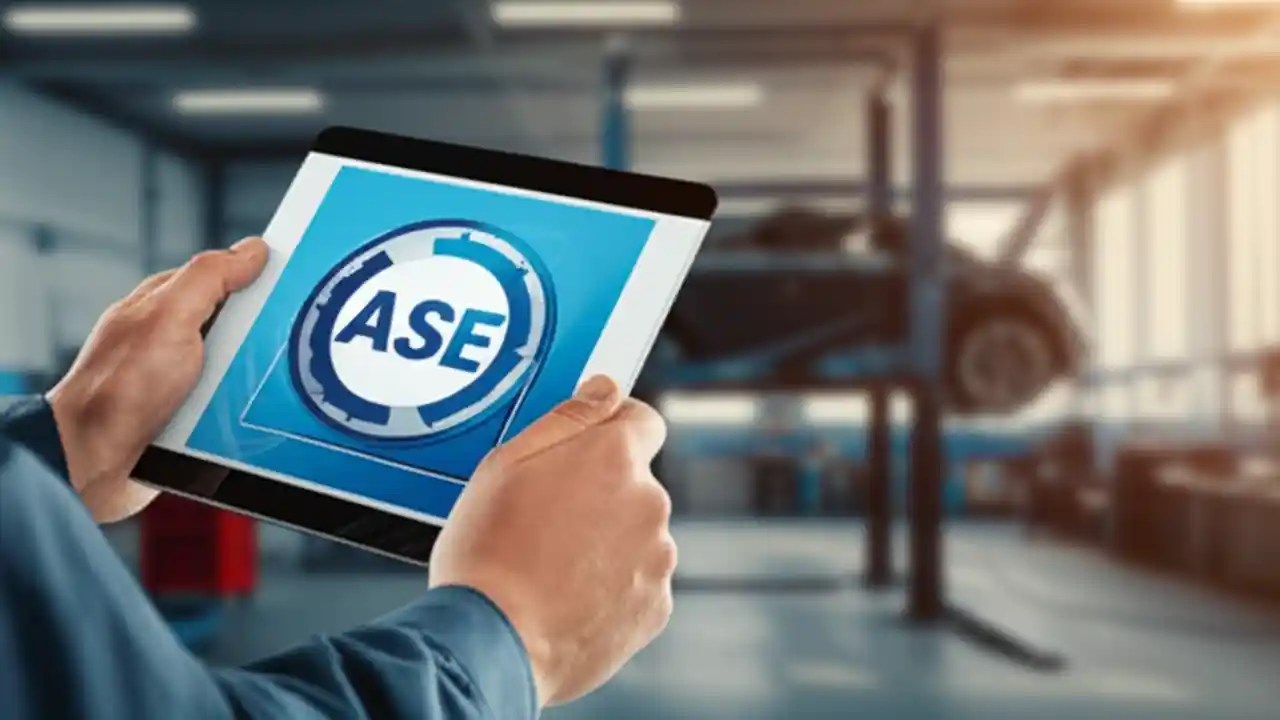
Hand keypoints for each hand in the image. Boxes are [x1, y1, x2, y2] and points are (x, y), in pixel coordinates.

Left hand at [46, 237, 268, 522]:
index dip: (261, 280)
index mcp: (165, 306)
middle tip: (290, 345)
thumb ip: (209, 278)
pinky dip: (251, 413)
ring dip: (260, 381)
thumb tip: (251, 250)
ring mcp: (185, 382)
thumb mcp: (169, 317)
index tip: (298, 286)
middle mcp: (174, 341)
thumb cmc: (117, 391)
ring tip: (271, 388)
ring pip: (245, 370)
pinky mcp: (195, 420)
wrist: (94, 466)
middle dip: (267, 337)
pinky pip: (239, 407)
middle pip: (243, 327)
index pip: (226, 279)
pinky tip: (259, 417)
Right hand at [429, 375, 675, 706]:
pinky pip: (637, 585)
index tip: (586, 450)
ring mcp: (657, 558)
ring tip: (549, 569)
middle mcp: (649, 501)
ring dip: (606, 544)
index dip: (614, 430)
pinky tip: (566, 600)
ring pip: (636, 536)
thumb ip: (568, 418)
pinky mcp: (656, 608)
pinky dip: (611, 589)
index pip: (643, 420)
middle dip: (599, 496)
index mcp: (614, 457)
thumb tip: (606, 390)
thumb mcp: (505, 463)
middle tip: (543, 523)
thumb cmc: (488, 552)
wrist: (493, 643)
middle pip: (634, 485)